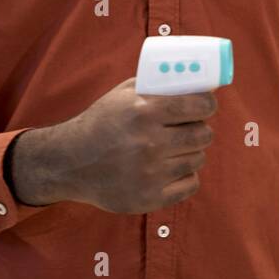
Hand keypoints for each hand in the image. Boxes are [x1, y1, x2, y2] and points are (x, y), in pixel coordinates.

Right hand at [9, 77, 218, 213]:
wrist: (70, 162)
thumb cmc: (101, 123)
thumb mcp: (122, 94)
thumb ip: (156, 85)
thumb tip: (195, 79)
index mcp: (144, 112)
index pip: (199, 106)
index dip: (208, 104)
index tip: (207, 105)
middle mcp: (149, 143)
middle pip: (203, 135)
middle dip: (201, 128)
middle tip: (193, 127)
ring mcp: (150, 174)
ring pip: (198, 159)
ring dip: (192, 152)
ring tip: (176, 148)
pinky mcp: (150, 198)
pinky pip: (190, 184)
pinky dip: (186, 176)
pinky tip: (172, 168)